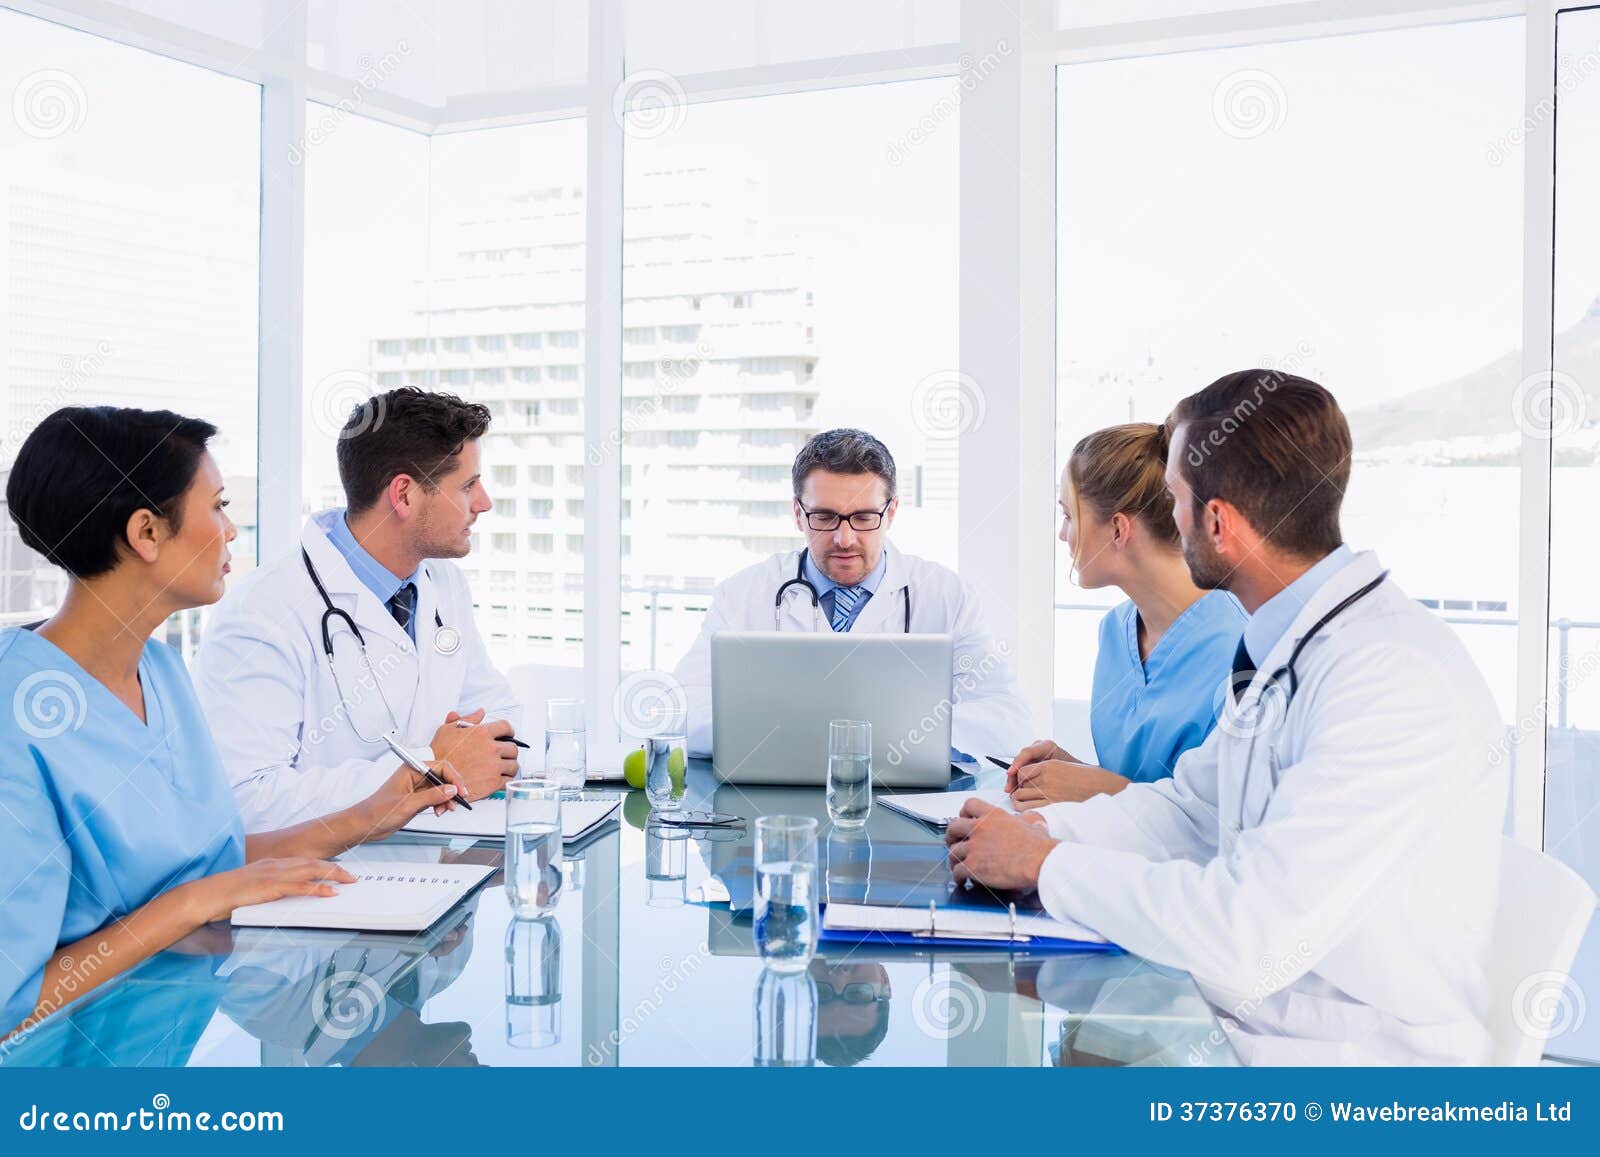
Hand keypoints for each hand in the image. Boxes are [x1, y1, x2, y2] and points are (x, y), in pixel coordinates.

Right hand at [185, 858, 357, 924]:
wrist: (209, 895)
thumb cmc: (229, 894)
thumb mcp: (255, 887)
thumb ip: (272, 888)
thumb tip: (285, 896)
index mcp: (273, 864)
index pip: (305, 861)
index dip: (324, 865)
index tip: (339, 870)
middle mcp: (276, 865)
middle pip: (313, 863)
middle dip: (335, 868)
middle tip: (352, 876)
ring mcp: (274, 874)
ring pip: (311, 871)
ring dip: (333, 876)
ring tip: (349, 881)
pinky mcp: (271, 887)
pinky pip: (301, 887)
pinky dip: (319, 889)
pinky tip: (331, 893)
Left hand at [356, 765, 461, 838]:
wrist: (364, 825)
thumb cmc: (377, 811)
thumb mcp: (407, 804)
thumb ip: (431, 796)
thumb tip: (451, 790)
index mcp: (411, 769)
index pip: (440, 767)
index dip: (454, 778)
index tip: (460, 791)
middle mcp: (415, 776)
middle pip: (443, 777)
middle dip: (452, 789)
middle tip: (458, 802)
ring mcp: (416, 788)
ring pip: (441, 788)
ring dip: (447, 799)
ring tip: (445, 810)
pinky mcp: (417, 799)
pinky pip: (435, 797)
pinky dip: (440, 804)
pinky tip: (439, 812)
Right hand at [430, 712, 518, 800]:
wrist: (433, 777)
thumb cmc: (438, 754)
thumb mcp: (448, 730)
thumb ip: (467, 719)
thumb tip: (480, 712)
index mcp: (482, 733)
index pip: (506, 727)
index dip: (509, 731)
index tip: (508, 735)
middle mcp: (490, 748)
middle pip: (513, 748)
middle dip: (509, 751)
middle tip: (503, 755)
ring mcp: (493, 766)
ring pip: (514, 765)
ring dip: (509, 766)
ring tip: (502, 768)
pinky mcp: (493, 782)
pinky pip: (508, 780)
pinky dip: (506, 780)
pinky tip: (499, 779)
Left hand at [945, 800, 1057, 890]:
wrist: (1040, 863)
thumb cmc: (1039, 847)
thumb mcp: (1032, 824)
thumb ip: (1025, 820)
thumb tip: (1030, 821)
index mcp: (993, 815)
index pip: (969, 805)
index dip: (964, 813)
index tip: (963, 819)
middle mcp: (980, 828)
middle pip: (953, 827)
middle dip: (951, 836)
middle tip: (953, 842)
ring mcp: (975, 847)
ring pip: (953, 851)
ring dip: (954, 859)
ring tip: (957, 865)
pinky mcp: (973, 866)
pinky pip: (957, 870)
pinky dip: (958, 876)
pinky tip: (962, 879)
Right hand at [1004, 738, 1075, 791]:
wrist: (1082, 775)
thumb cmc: (1074, 771)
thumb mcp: (1062, 769)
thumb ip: (1047, 771)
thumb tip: (1032, 777)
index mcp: (1047, 746)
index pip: (1028, 752)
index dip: (1017, 763)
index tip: (1011, 773)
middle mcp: (1038, 749)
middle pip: (1020, 760)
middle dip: (1013, 774)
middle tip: (1009, 787)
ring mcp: (1034, 756)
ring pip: (1019, 766)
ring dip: (1013, 779)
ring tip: (1010, 791)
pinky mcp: (1032, 764)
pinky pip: (1021, 772)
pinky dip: (1017, 781)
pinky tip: (1014, 789)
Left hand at [1011, 760, 1130, 808]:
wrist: (1104, 788)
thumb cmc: (1087, 778)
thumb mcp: (1064, 767)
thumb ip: (1046, 771)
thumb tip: (1027, 780)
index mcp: (1049, 765)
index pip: (1021, 772)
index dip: (1020, 780)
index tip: (1023, 785)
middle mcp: (1046, 777)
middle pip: (1019, 785)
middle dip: (1018, 791)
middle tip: (1023, 796)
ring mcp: (1049, 792)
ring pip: (1020, 797)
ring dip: (1020, 802)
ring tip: (1026, 804)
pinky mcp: (1053, 806)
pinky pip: (1029, 809)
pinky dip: (1026, 811)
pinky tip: (1032, 812)